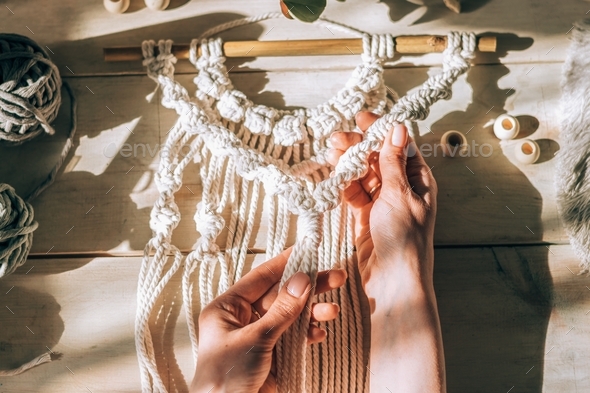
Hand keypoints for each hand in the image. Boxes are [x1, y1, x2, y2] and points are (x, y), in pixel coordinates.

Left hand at [191, 248, 346, 392]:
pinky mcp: (271, 355)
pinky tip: (318, 333)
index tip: (308, 250)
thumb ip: (282, 310)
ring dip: (311, 312)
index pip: (261, 278)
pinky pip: (292, 337)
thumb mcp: (255, 340)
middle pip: (280, 295)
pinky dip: (307, 334)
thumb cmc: (225, 379)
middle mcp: (243, 319)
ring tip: (332, 310)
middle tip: (336, 277)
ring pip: (290, 316)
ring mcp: (258, 337)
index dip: (285, 263)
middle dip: (307, 287)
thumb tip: (302, 279)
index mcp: (228, 308)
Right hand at [328, 112, 444, 392]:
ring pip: (363, 174)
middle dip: (359, 146)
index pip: (399, 146)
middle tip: (337, 138)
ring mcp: (382, 203)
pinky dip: (344, 184)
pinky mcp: (365, 217)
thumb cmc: (405, 240)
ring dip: (348, 163)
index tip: (361, 118)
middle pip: (378, 158)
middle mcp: (402, 189)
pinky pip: (354, 193)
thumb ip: (393, 163)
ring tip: (332, 152)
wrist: (393, 282)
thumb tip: (398, 129)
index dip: (381, 129)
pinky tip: (334, 176)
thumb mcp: (400, 196)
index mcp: (419, 180)